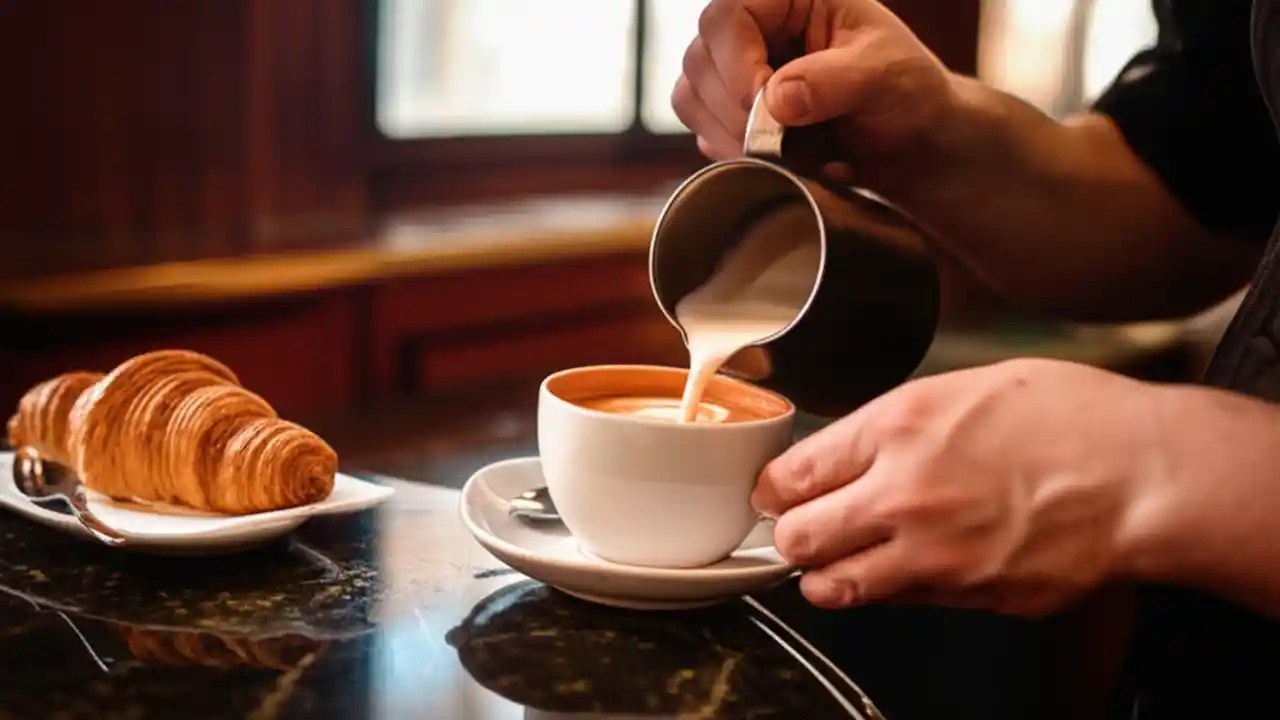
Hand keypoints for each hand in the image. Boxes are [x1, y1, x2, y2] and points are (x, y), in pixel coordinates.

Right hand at [673, 0, 953, 187]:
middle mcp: (755, 28)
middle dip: (735, 111)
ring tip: (790, 155)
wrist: (912, 142)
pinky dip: (736, 154)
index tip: (764, 107)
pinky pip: (702, 131)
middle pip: (699, 58)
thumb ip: (833, 81)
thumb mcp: (885, 75)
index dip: (737, 64)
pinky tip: (783, 162)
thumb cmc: (906, 92)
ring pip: (691, 98)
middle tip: (781, 143)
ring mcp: (736, 71)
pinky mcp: (731, 113)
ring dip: (732, 137)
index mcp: (789, 0)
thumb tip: (774, 99)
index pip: (727, 16)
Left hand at [753, 358, 1164, 616]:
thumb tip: (844, 452)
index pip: (792, 475)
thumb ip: (893, 423)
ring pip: (834, 586)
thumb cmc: (1072, 418)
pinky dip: (887, 589)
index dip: (774, 487)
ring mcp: (935, 555)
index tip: (777, 490)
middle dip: (788, 533)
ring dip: (825, 573)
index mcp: (899, 429)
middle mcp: (905, 495)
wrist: (1145, 475)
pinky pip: (898, 602)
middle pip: (797, 537)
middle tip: (798, 525)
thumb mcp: (965, 387)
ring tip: (836, 558)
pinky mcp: (967, 596)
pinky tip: (905, 565)